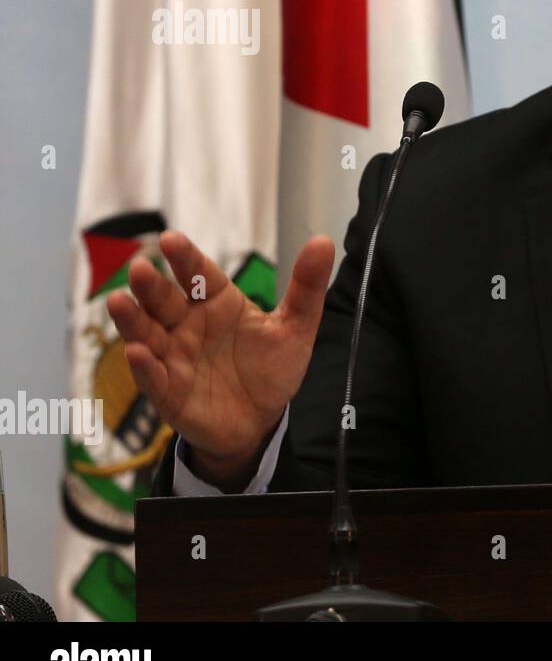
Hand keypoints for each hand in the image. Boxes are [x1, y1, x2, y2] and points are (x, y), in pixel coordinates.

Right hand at [105, 230, 334, 487]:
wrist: (262, 420)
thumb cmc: (271, 369)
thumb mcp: (296, 328)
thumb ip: (307, 287)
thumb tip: (324, 241)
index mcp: (218, 303)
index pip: (199, 275)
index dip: (186, 259)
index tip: (172, 240)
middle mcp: (189, 325)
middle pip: (165, 301)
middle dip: (151, 286)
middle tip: (141, 267)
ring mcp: (175, 357)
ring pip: (147, 334)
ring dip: (133, 320)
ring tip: (119, 301)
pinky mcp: (169, 392)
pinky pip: (152, 377)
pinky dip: (143, 366)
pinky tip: (137, 353)